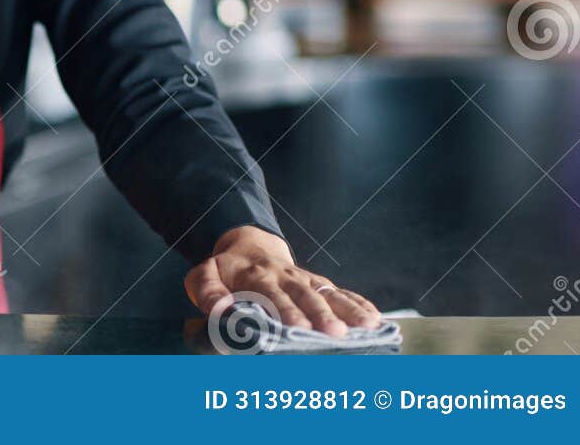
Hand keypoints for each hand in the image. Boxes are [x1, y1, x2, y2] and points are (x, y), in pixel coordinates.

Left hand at [184, 226, 380, 336]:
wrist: (249, 245)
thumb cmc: (226, 269)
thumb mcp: (204, 275)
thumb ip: (207, 292)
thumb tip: (218, 310)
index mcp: (256, 277)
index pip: (272, 295)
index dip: (285, 311)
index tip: (298, 326)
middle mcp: (285, 277)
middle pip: (306, 296)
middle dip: (322, 314)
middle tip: (336, 333)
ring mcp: (306, 280)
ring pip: (329, 293)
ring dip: (348, 310)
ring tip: (368, 326)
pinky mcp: (320, 282)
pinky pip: (342, 291)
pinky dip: (359, 303)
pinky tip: (375, 318)